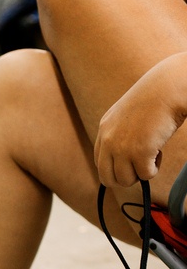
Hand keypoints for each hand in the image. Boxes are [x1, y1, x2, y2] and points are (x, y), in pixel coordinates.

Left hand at [95, 52, 186, 188]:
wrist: (168, 88)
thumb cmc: (154, 99)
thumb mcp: (125, 115)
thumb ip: (119, 134)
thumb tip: (123, 160)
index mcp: (104, 130)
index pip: (100, 164)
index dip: (115, 169)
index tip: (130, 164)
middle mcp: (108, 141)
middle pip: (107, 178)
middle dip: (125, 178)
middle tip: (140, 167)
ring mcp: (122, 148)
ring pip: (125, 180)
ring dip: (140, 173)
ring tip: (151, 156)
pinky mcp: (139, 152)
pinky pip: (145, 175)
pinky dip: (154, 169)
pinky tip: (158, 153)